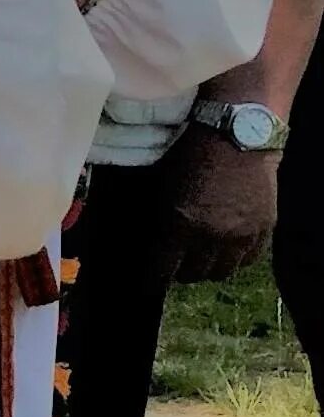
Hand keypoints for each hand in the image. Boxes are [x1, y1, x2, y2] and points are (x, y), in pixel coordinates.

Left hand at [163, 125, 277, 281]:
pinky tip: (228, 250)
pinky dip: (237, 259)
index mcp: (180, 224)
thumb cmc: (193, 155)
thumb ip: (163, 222)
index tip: (150, 283)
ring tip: (204, 258)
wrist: (240, 133)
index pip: (162, 270)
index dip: (154, 280)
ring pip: (223, 272)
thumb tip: (156, 247)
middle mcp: (212, 235)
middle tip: (177, 265)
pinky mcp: (265, 227)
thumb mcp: (165, 189)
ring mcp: (242, 233)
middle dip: (182, 272)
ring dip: (210, 268)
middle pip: (194, 274)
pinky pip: (249, 259)